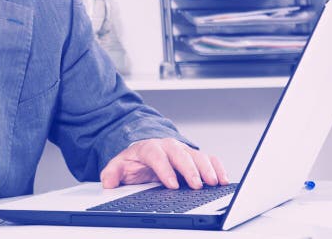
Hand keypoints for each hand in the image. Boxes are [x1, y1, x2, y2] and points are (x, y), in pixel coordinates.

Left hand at [100, 138, 228, 189]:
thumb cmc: (135, 160)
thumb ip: (112, 173)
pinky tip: (223, 180)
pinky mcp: (195, 157)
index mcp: (148, 148)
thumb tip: (108, 182)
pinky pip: (209, 159)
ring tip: (214, 183)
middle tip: (196, 185)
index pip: (156, 156)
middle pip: (180, 154)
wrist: (145, 151)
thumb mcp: (120, 165)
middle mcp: (168, 147)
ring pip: (197, 156)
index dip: (164, 169)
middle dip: (189, 169)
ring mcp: (183, 151)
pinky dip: (218, 168)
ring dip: (207, 169)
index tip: (171, 184)